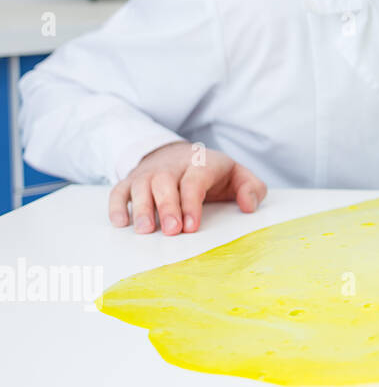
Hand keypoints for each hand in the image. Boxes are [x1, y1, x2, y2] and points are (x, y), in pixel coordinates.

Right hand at [108, 141, 266, 234]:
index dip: (192, 202)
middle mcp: (172, 166)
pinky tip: (121, 223)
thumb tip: (248, 206)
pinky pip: (118, 190)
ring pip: (140, 185)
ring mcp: (149, 173)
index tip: (192, 226)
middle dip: (167, 207)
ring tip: (145, 231)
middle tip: (171, 231)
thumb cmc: (213, 173)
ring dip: (141, 208)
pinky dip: (117, 205)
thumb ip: (252, 188)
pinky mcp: (131, 181)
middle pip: (164, 182)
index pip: (194, 180)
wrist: (180, 155)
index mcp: (201, 163)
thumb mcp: (238, 175)